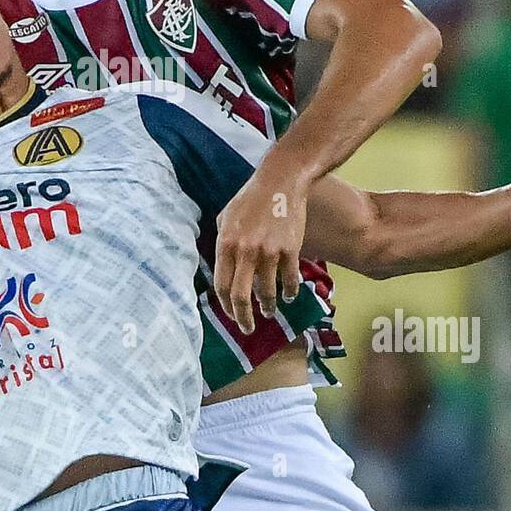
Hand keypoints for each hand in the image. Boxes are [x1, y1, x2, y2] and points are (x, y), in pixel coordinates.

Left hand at [213, 164, 308, 334]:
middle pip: (241, 296)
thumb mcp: (226, 217)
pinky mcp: (290, 249)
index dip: (226, 306)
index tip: (231, 315)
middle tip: (248, 328)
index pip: (221, 286)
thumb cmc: (250, 198)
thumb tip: (220, 265)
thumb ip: (222, 241)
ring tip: (270, 311)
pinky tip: (289, 296)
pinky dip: (290, 292)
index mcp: (226, 244)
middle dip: (243, 318)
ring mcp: (269, 251)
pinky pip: (290, 280)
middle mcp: (245, 251)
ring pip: (267, 292)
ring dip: (269, 307)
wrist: (281, 181)